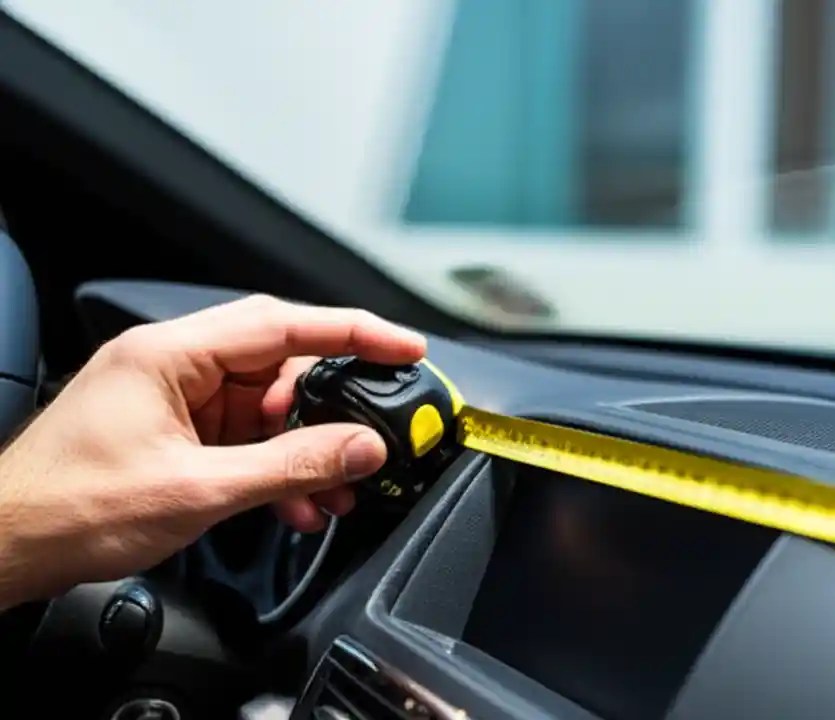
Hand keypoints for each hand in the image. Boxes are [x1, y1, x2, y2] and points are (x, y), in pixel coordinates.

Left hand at [0, 295, 425, 607]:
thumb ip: (290, 466)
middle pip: (282, 369)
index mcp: (170, 355)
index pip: (283, 324)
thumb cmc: (66, 507)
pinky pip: (247, 441)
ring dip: (306, 450)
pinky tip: (296, 502)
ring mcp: (176, 403)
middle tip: (375, 437)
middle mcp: (175, 368)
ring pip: (269, 411)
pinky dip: (277, 469)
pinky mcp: (177, 437)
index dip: (353, 331)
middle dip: (332, 410)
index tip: (403, 346)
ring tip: (335, 489)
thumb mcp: (198, 490)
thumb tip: (359, 447)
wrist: (6, 548)